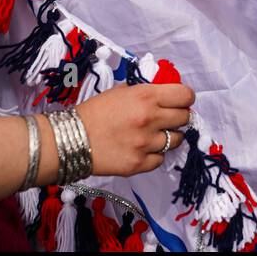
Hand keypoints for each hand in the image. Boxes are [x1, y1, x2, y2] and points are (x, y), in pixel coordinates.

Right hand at [76, 81, 194, 176]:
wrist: (70, 140)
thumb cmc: (94, 112)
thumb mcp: (121, 91)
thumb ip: (145, 91)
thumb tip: (164, 94)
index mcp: (146, 96)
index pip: (185, 96)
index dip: (185, 98)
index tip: (179, 101)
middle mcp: (150, 119)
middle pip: (185, 118)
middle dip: (178, 116)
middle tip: (166, 118)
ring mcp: (146, 144)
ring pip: (176, 140)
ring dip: (168, 137)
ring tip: (153, 135)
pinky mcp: (139, 164)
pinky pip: (161, 159)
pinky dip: (155, 154)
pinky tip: (142, 149)